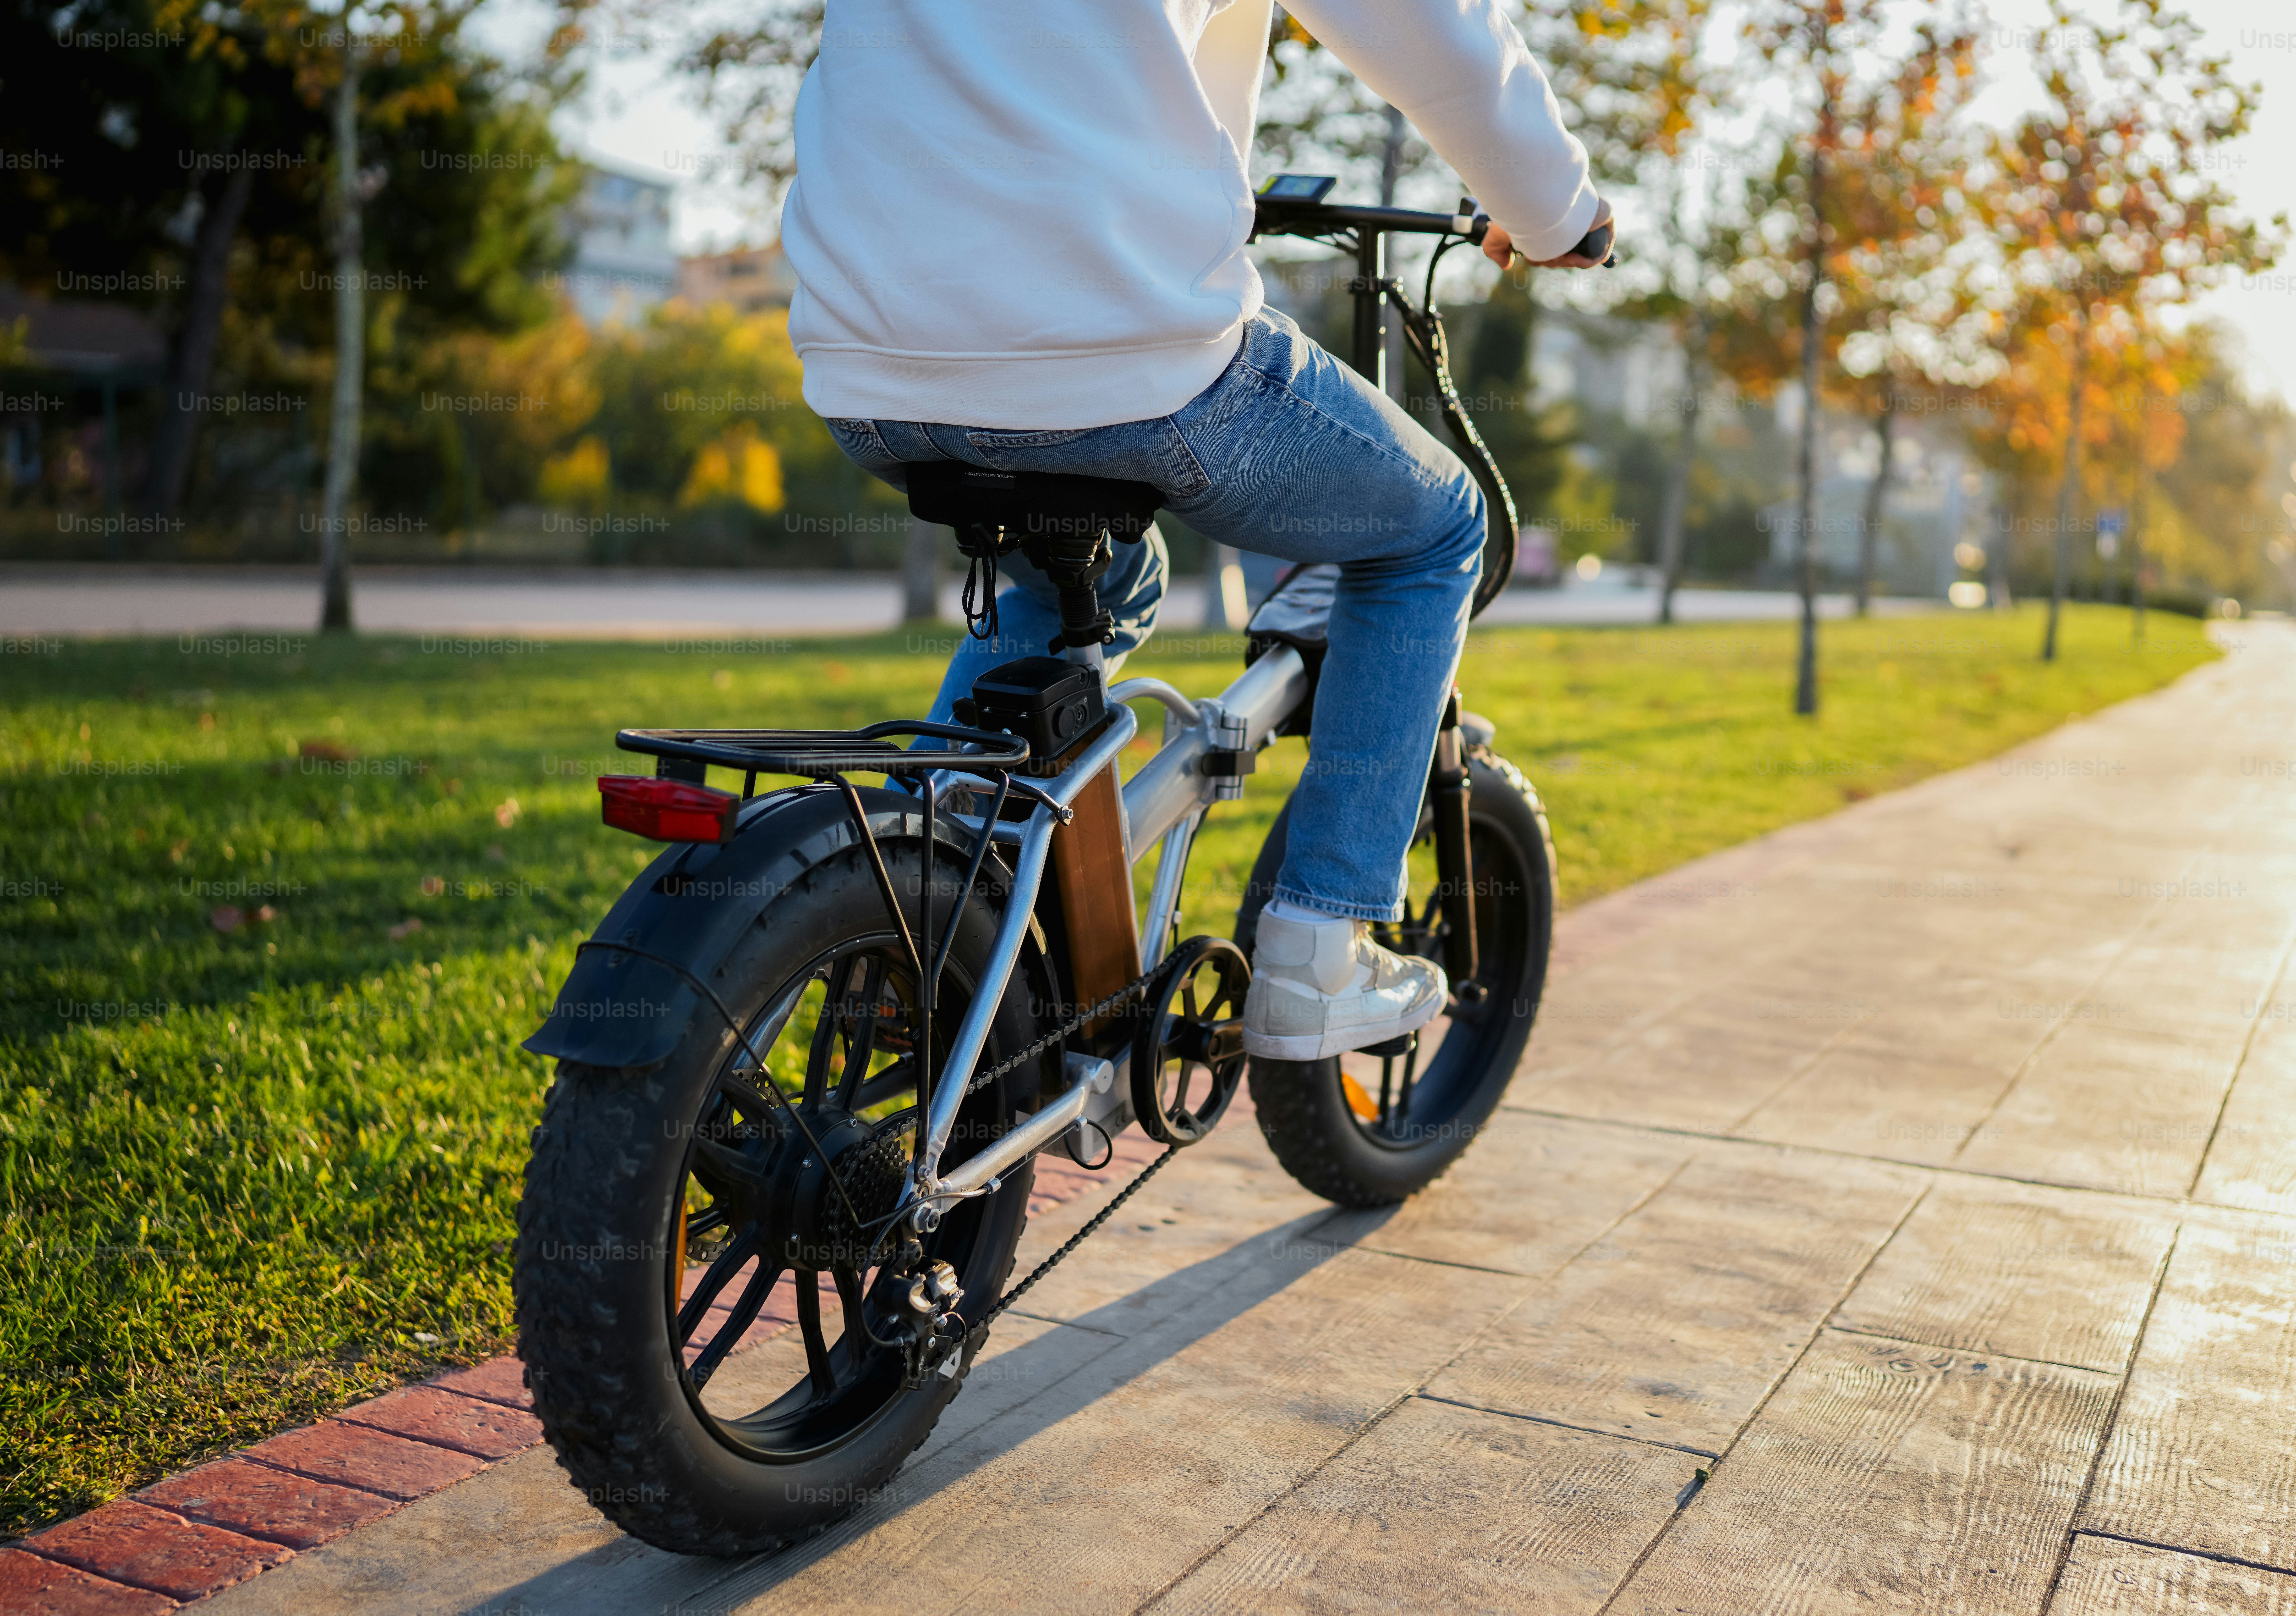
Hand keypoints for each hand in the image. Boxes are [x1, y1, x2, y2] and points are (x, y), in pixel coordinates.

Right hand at [1482, 196, 1613, 269]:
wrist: (1536, 195)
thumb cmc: (1516, 210)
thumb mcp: (1498, 234)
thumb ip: (1495, 250)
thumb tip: (1506, 265)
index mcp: (1548, 220)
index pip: (1551, 248)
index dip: (1542, 259)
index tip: (1532, 256)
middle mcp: (1568, 218)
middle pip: (1566, 253)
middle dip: (1554, 261)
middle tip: (1546, 255)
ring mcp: (1586, 218)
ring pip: (1581, 253)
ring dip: (1569, 262)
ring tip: (1560, 256)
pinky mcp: (1603, 217)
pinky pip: (1600, 247)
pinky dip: (1591, 258)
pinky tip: (1579, 258)